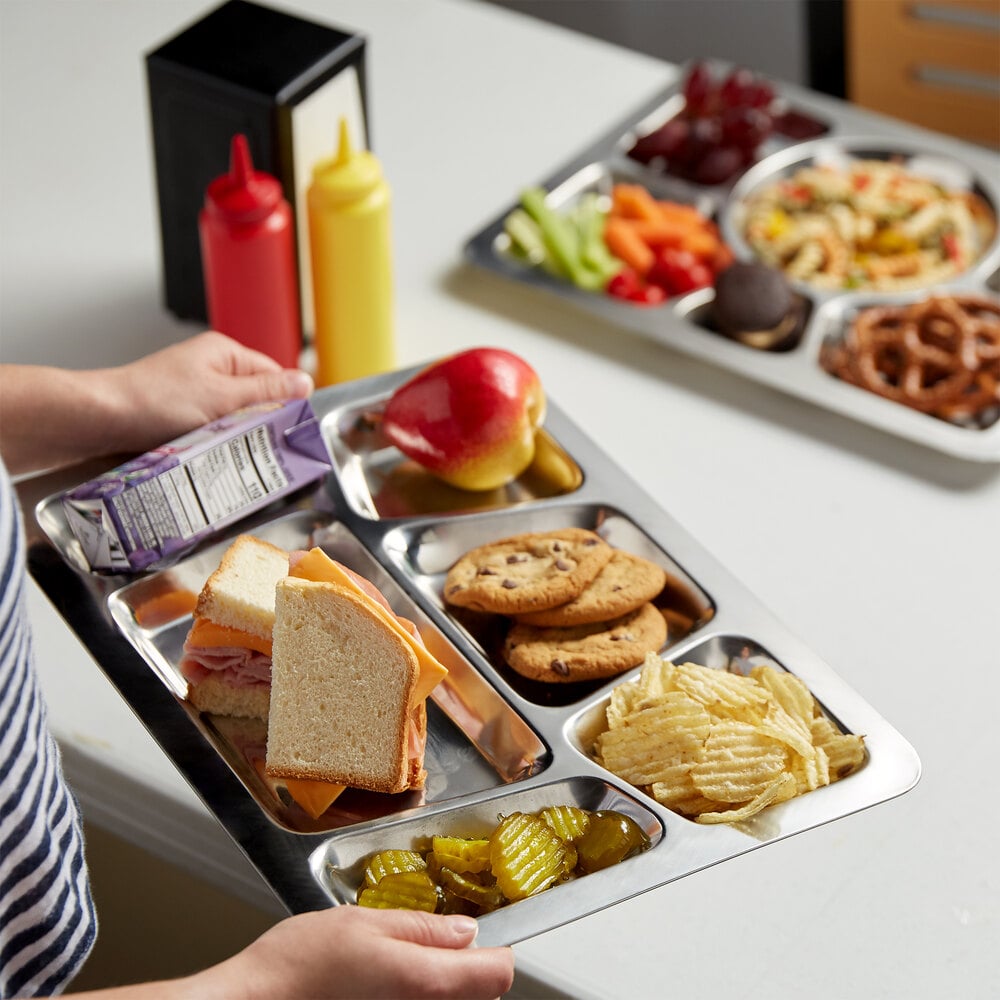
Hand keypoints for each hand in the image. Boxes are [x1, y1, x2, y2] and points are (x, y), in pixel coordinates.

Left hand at [109, 331, 313, 454]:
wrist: (101, 419)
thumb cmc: (154, 401)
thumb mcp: (222, 396)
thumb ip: (267, 392)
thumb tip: (305, 382)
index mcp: (224, 353)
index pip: (273, 375)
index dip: (285, 403)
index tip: (290, 429)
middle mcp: (210, 369)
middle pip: (255, 400)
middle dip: (259, 424)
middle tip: (261, 445)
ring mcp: (194, 393)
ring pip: (233, 420)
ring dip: (235, 438)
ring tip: (233, 452)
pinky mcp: (180, 416)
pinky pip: (211, 432)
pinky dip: (214, 445)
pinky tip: (212, 456)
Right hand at [194, 908, 513, 999]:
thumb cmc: (299, 965)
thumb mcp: (364, 923)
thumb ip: (422, 928)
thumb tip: (466, 931)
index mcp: (425, 980)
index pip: (498, 974)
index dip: (496, 950)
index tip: (482, 935)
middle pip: (477, 995)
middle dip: (463, 969)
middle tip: (424, 947)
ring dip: (436, 987)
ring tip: (392, 970)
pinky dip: (410, 999)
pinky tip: (377, 990)